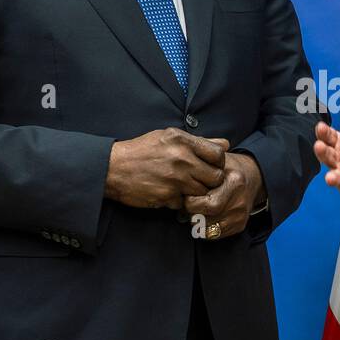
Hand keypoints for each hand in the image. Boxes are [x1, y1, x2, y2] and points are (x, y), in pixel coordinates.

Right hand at [104, 129, 228, 209]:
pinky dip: (180, 201)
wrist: (113, 168)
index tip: (210, 165)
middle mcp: (181, 159)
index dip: (218, 162)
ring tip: (184, 187)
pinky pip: (185, 203)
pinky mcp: (167, 196)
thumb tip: (226, 144)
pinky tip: (170, 194)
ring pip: (203, 192)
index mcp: (182, 140)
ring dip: (196, 193)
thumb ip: (199, 141)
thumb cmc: (142, 150)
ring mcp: (175, 179)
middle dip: (210, 180)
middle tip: (200, 180)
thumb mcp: (168, 137)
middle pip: (215, 177)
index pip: (219, 154)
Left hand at [182, 151, 264, 238]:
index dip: (191, 202)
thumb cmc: (228, 169)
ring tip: (194, 209)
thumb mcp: (215, 163)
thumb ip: (198, 172)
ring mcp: (240, 216)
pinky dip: (204, 228)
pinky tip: (203, 216)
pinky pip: (213, 235)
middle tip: (186, 205)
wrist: (253, 176)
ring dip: (196, 222)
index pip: (208, 204)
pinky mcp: (239, 226)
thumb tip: (179, 189)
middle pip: (207, 219)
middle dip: (191, 213)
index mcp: (234, 184)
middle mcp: (239, 203)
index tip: (187, 195)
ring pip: (208, 230)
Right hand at [313, 95, 339, 210]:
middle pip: (327, 156)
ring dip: (331, 178)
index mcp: (339, 143)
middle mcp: (337, 160)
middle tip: (319, 146)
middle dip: (322, 152)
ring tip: (330, 178)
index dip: (323, 132)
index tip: (320, 127)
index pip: (328, 136)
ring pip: (334, 176)